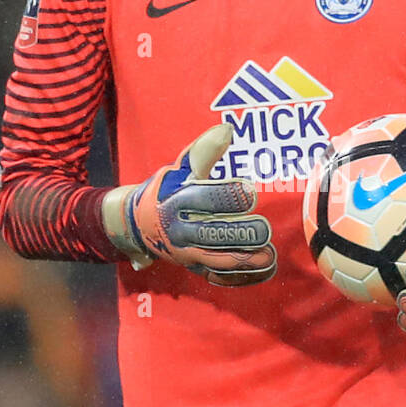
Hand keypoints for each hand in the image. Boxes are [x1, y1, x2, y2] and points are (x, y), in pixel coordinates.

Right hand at [103, 123, 276, 285]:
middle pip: (211, 234)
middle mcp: (180, 230)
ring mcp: (187, 254)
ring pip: (217, 261)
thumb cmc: (165, 191)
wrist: (136, 225)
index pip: (202, 199)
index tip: (250, 192)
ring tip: (269, 254)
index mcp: (175, 202)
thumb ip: (203, 151)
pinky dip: (244, 278)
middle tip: (264, 228)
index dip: (227, 196)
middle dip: (239, 233)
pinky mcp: (195, 269)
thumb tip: (227, 129)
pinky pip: (220, 278)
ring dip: (245, 261)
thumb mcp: (178, 169)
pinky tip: (266, 269)